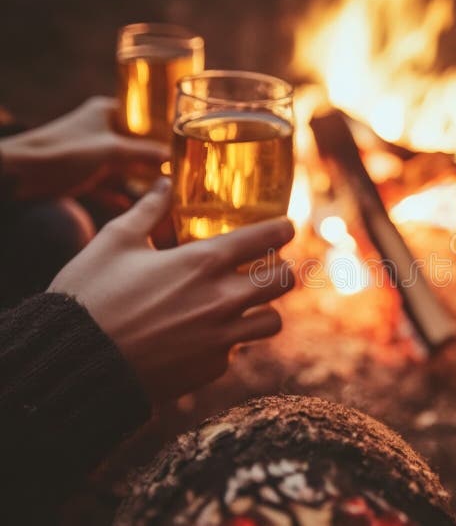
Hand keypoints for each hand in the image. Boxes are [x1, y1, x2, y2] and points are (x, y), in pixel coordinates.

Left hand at [0, 96, 167, 200]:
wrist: (19, 176)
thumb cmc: (63, 153)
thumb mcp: (112, 150)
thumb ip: (146, 153)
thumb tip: (175, 158)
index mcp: (106, 112)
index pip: (143, 115)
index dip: (164, 127)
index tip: (186, 141)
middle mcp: (100, 130)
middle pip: (137, 144)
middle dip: (157, 158)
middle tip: (182, 169)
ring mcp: (91, 154)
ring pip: (124, 167)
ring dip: (141, 179)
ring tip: (167, 190)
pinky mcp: (82, 176)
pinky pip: (108, 186)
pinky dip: (120, 195)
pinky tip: (135, 206)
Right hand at [49, 178, 295, 402]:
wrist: (75, 365)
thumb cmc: (90, 296)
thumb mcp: (114, 242)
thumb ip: (147, 210)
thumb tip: (164, 182)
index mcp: (202, 261)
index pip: (268, 237)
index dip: (283, 228)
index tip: (285, 227)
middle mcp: (222, 299)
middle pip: (285, 280)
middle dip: (280, 270)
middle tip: (265, 268)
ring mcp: (221, 337)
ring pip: (273, 320)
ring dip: (263, 309)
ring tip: (244, 304)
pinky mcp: (211, 367)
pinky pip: (237, 350)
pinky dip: (228, 341)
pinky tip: (204, 334)